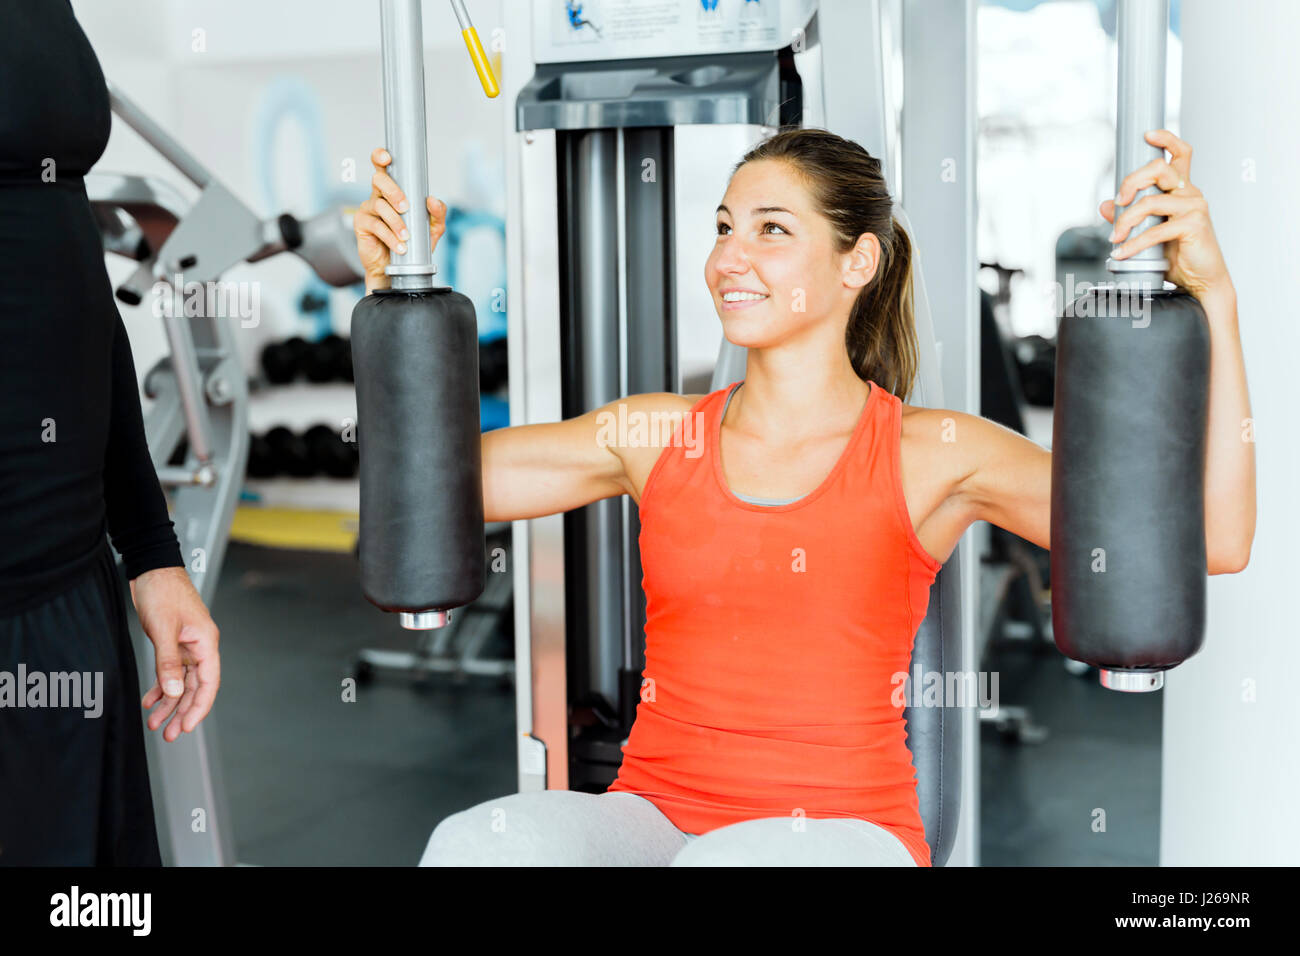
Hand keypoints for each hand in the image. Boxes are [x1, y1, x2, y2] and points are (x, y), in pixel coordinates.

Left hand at [129, 566, 219, 741]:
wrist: (152, 570)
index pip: (208, 683)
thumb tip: (174, 692)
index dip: (199, 707)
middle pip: (195, 687)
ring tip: (155, 723)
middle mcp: (200, 647)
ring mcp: (186, 646)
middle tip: (169, 734)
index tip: (186, 727)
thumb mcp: (164, 629)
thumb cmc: (164, 592)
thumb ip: (168, 662)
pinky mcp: (173, 643)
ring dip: (169, 703)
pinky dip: (161, 686)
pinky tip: (150, 700)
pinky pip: (170, 672)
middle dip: (182, 711)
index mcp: (206, 643)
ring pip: (181, 683)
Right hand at [354, 146, 447, 291]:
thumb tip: (433, 201)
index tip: (386, 158)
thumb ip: (438, 214)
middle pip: (378, 180)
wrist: (397, 269)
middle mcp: (377, 197)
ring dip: (396, 221)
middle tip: (405, 207)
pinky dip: (389, 236)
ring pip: (379, 205)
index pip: (382, 169)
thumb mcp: (432, 229)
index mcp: (391, 192)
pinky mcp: (362, 225)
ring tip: (406, 236)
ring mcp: (368, 210)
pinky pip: (375, 225)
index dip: (380, 158)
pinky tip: (399, 246)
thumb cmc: (413, 245)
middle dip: (393, 191)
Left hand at [1101, 129, 1232, 301]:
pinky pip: (1154, 231)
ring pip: (1149, 202)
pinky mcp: (1193, 225)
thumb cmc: (1179, 255)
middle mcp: (1190, 193)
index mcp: (1182, 190)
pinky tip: (1122, 253)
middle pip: (1159, 169)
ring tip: (1114, 237)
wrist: (1201, 280)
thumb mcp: (1149, 232)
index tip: (1148, 135)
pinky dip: (1133, 244)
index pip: (1180, 155)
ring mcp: (1194, 207)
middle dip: (1131, 181)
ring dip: (1125, 221)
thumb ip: (1129, 216)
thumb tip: (1105, 205)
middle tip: (1118, 200)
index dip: (1166, 140)